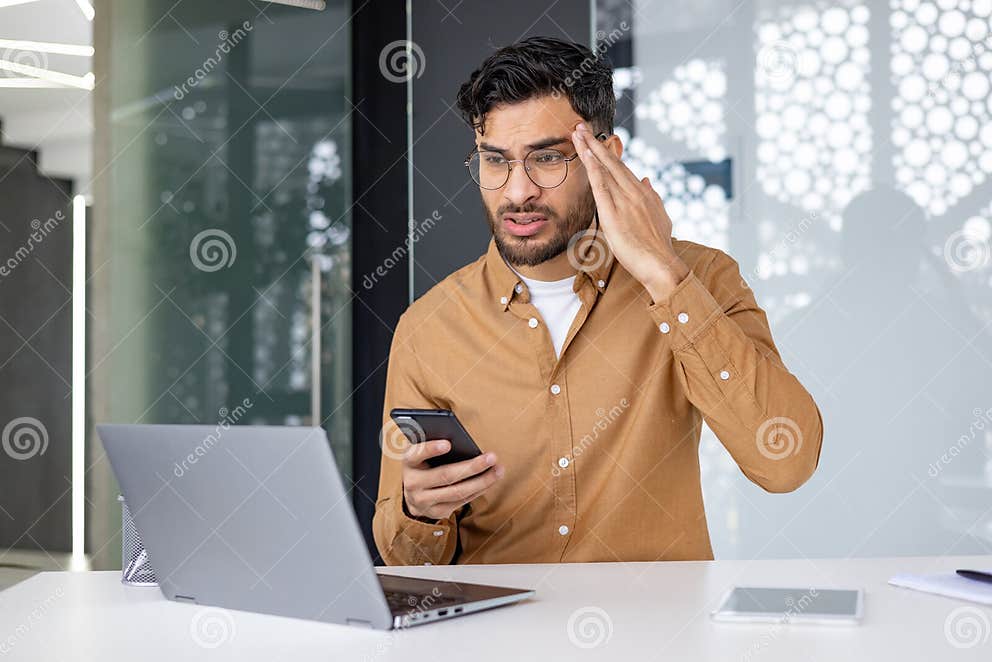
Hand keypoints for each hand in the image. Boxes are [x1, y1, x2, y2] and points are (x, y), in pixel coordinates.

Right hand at [402, 439, 504, 520]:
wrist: (413, 493)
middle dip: (471, 467)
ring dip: (482, 481)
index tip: (448, 443)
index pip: (417, 453)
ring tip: (498, 470)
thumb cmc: (424, 462)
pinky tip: (491, 480)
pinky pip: (462, 501)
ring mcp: (424, 501)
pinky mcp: (437, 511)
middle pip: (445, 475)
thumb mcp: (422, 451)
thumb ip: (433, 441)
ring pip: (458, 492)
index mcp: (408, 462)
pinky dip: (479, 490)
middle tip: (491, 457)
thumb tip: (458, 438)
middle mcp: (413, 483)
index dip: (431, 449)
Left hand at [572, 122, 689, 301]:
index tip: (595, 139)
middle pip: (611, 161)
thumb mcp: (660, 216)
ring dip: (589, 149)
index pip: (621, 167)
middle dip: (594, 143)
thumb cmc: (659, 245)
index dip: (606, 152)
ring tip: (577, 133)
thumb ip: (652, 197)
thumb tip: (646, 180)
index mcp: (642, 192)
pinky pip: (601, 186)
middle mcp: (634, 191)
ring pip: (605, 168)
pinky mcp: (614, 214)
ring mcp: (624, 201)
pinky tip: (585, 155)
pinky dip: (593, 168)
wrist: (661, 264)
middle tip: (580, 125)